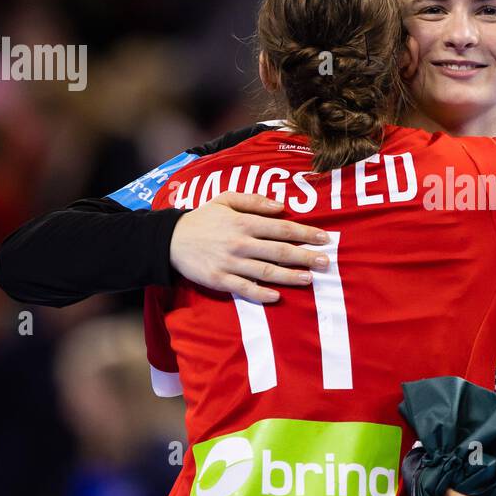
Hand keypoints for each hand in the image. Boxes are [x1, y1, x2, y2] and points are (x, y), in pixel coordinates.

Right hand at [169, 191, 330, 303]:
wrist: (169, 239)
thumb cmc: (202, 218)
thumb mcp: (225, 200)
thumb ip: (254, 201)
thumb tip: (281, 206)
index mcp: (244, 223)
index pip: (282, 228)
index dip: (306, 233)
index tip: (324, 238)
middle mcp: (240, 243)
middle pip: (280, 251)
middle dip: (305, 256)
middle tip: (326, 261)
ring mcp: (230, 263)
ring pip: (266, 272)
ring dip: (290, 276)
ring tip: (309, 279)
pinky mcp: (219, 280)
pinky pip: (244, 289)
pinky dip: (261, 294)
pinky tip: (277, 296)